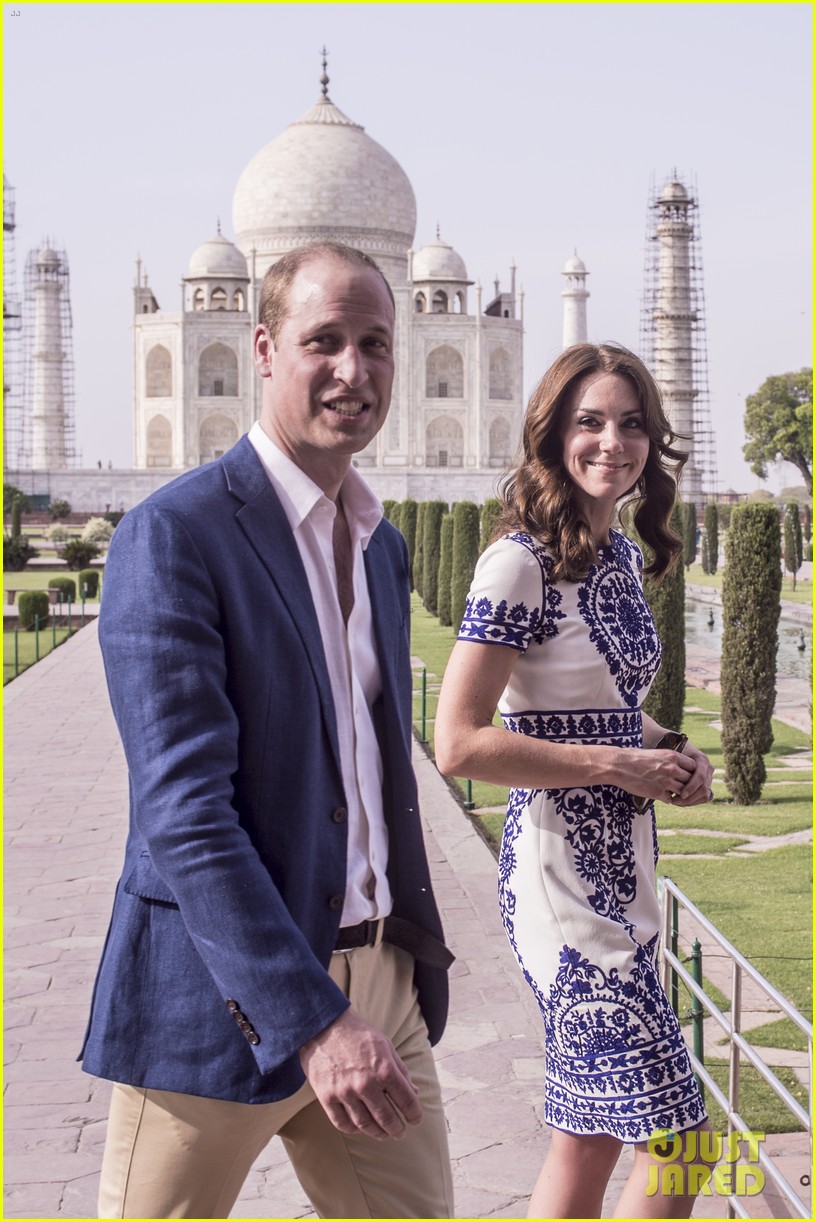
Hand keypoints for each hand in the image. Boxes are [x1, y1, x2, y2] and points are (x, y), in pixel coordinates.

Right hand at [299, 1007, 420, 1139]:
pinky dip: (353, 1129)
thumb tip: (413, 1092)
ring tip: (383, 1134)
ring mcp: (345, 1092)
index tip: (416, 1120)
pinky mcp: (326, 1097)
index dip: (414, 1114)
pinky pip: (342, 1123)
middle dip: (397, 1129)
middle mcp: (366, 1084)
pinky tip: (360, 1127)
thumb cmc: (357, 1033)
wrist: (323, 1024)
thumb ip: (400, 1070)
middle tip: (400, 1132)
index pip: (406, 1100)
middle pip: (386, 1118)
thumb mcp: (385, 1045)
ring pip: (365, 1125)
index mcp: (384, 1069)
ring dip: (378, 1133)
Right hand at [616, 747, 695, 803]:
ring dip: (679, 794)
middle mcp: (672, 768)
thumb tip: (677, 766)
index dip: (691, 772)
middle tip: (682, 787)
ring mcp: (665, 781)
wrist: (618, 765)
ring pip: (683, 791)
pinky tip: (661, 796)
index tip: (686, 775)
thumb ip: (668, 760)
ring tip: (673, 793)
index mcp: (672, 756)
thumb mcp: (655, 753)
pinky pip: (670, 799)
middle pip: (691, 780)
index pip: (693, 766)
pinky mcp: (657, 793)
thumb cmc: (633, 757)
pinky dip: (668, 799)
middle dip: (687, 784)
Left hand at [670, 742, 713, 805]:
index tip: (681, 795)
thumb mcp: (671, 757)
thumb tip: (672, 776)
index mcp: (702, 760)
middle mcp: (708, 769)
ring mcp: (708, 778)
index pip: (700, 777)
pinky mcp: (706, 786)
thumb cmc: (672, 755)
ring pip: (704, 795)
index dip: (692, 787)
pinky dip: (691, 801)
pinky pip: (702, 798)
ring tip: (675, 801)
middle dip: (690, 797)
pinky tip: (679, 801)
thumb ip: (674, 765)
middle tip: (674, 801)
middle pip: (704, 788)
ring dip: (690, 801)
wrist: (677, 754)